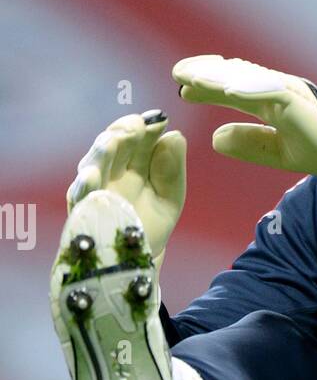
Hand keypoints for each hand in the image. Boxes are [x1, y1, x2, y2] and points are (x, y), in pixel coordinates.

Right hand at [66, 111, 185, 260]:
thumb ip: (172, 169)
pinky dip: (84, 185)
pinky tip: (90, 177)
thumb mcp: (169, 197)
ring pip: (94, 162)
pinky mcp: (81, 207)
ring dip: (101, 151)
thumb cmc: (150, 224)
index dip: (147, 127)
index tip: (160, 119)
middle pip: (114, 143)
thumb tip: (175, 135)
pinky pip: (79, 194)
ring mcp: (95, 186)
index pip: (138, 137)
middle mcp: (111, 170)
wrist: (133, 260)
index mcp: (133, 162)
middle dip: (123, 132)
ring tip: (111, 142)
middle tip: (136, 126)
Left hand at [171, 55, 316, 229]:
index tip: (182, 89)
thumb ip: (248, 143)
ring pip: (246, 80)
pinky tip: (225, 88)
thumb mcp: (274, 152)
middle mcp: (277, 92)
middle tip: (178, 74)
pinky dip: (247, 87)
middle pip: (235, 77)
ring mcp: (288, 94)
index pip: (233, 90)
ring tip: (192, 76)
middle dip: (205, 74)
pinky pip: (268, 91)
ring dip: (218, 76)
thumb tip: (214, 139)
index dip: (207, 87)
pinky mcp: (298, 102)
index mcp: (271, 103)